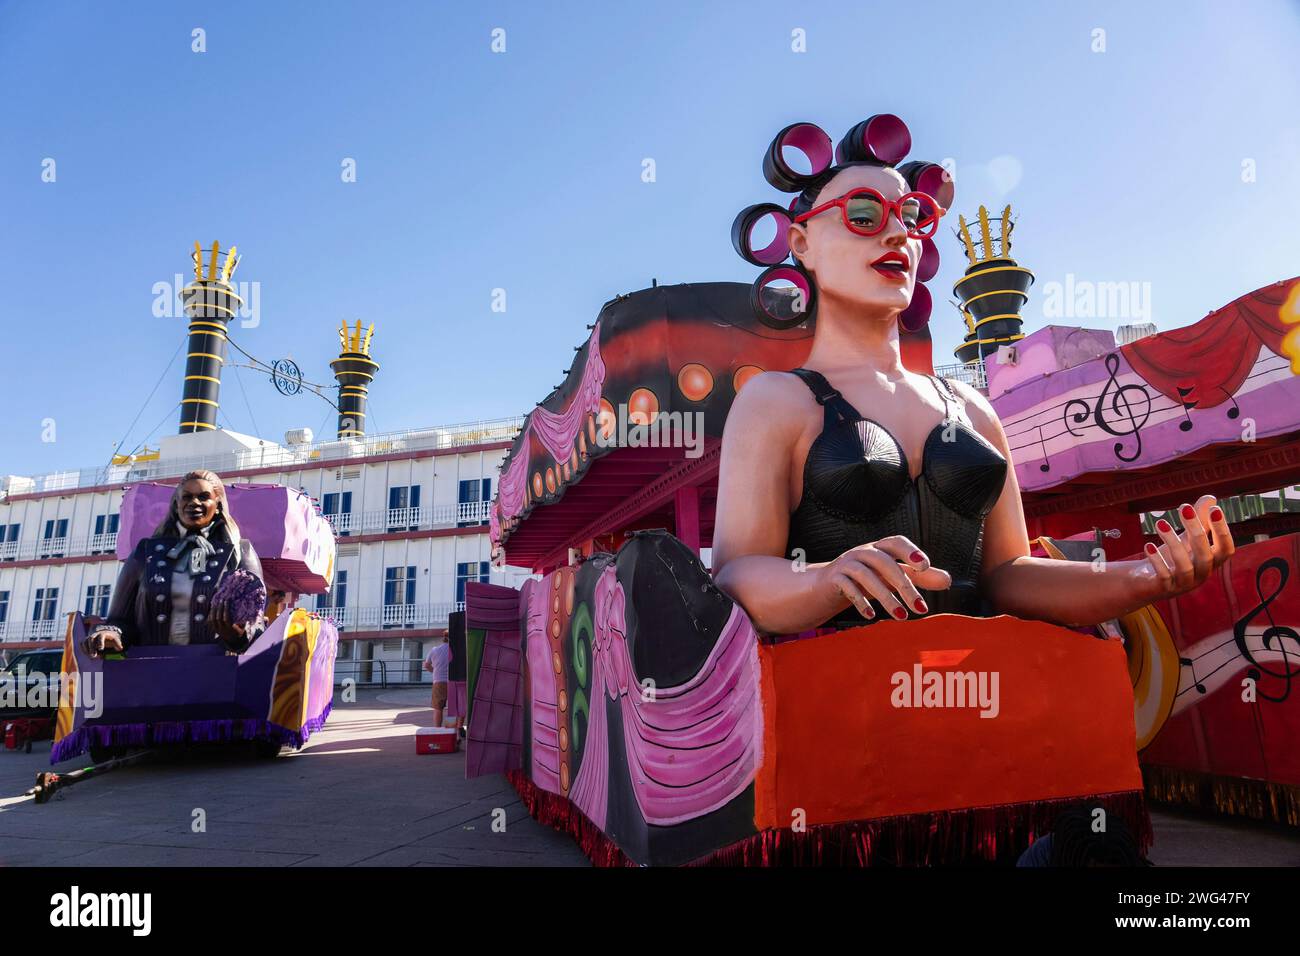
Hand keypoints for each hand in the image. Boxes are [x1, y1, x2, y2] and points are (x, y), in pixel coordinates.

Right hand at [85, 629, 122, 656]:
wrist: (104, 634)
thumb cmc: (110, 639)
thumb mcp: (115, 640)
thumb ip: (118, 644)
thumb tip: (120, 648)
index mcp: (103, 634)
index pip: (101, 637)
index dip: (100, 642)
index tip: (101, 649)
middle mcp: (95, 634)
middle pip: (91, 639)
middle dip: (92, 648)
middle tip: (94, 656)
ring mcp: (89, 637)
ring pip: (85, 642)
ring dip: (87, 650)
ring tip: (91, 657)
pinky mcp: (85, 641)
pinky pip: (82, 644)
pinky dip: (84, 650)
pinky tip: (87, 655)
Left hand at [210, 602, 245, 643]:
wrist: (233, 640)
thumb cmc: (239, 630)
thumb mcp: (243, 627)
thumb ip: (243, 620)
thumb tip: (244, 609)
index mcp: (230, 629)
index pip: (226, 618)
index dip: (226, 609)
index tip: (227, 601)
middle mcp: (222, 630)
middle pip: (218, 618)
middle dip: (219, 608)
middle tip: (221, 600)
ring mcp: (217, 630)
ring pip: (212, 619)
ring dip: (213, 610)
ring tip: (216, 603)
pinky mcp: (214, 629)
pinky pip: (209, 621)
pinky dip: (210, 614)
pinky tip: (212, 608)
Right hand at [817, 535, 952, 620]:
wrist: (826, 586)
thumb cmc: (866, 579)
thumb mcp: (893, 577)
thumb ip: (920, 577)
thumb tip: (948, 580)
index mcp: (880, 548)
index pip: (896, 542)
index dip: (910, 551)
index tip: (924, 565)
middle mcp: (863, 552)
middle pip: (885, 563)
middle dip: (904, 585)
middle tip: (921, 609)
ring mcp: (846, 564)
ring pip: (867, 576)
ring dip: (886, 597)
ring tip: (901, 616)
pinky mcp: (834, 579)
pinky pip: (847, 587)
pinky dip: (860, 601)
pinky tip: (871, 616)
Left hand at [1140, 495, 1234, 599]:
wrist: (1146, 580)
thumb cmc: (1173, 556)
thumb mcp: (1186, 537)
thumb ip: (1200, 520)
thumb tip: (1211, 498)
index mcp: (1211, 562)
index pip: (1226, 549)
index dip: (1222, 531)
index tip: (1215, 509)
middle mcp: (1201, 574)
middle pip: (1205, 555)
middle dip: (1196, 530)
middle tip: (1184, 508)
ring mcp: (1184, 583)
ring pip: (1184, 566)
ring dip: (1172, 543)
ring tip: (1160, 523)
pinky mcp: (1165, 589)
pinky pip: (1164, 576)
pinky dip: (1157, 561)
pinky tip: (1149, 546)